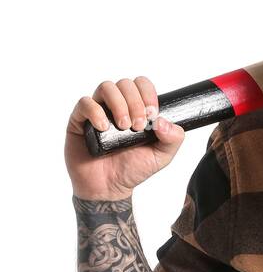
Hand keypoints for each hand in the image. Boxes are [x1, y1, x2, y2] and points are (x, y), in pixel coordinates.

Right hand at [65, 76, 185, 201]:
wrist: (109, 188)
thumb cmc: (133, 169)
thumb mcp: (161, 157)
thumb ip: (172, 139)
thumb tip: (164, 121)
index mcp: (136, 108)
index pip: (141, 84)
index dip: (148, 93)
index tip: (152, 114)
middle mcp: (117, 105)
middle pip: (125, 83)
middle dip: (135, 102)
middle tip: (139, 126)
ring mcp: (98, 110)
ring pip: (106, 87)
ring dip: (118, 104)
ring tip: (123, 127)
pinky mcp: (80, 120)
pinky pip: (84, 103)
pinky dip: (96, 112)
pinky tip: (103, 128)